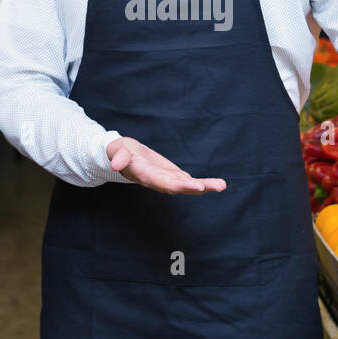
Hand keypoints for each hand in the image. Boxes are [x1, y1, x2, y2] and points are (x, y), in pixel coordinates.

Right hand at [105, 137, 225, 194]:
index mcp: (144, 175)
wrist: (124, 155)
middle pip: (177, 187)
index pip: (161, 181)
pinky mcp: (173, 176)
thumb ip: (119, 157)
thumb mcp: (118, 150)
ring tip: (221, 186)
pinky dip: (203, 184)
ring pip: (186, 186)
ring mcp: (167, 180)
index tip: (193, 185)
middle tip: (214, 186)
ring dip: (204, 187)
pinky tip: (217, 185)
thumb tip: (116, 165)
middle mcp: (157, 181)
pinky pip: (189, 181)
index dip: (178, 184)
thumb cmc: (120, 151)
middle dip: (195, 187)